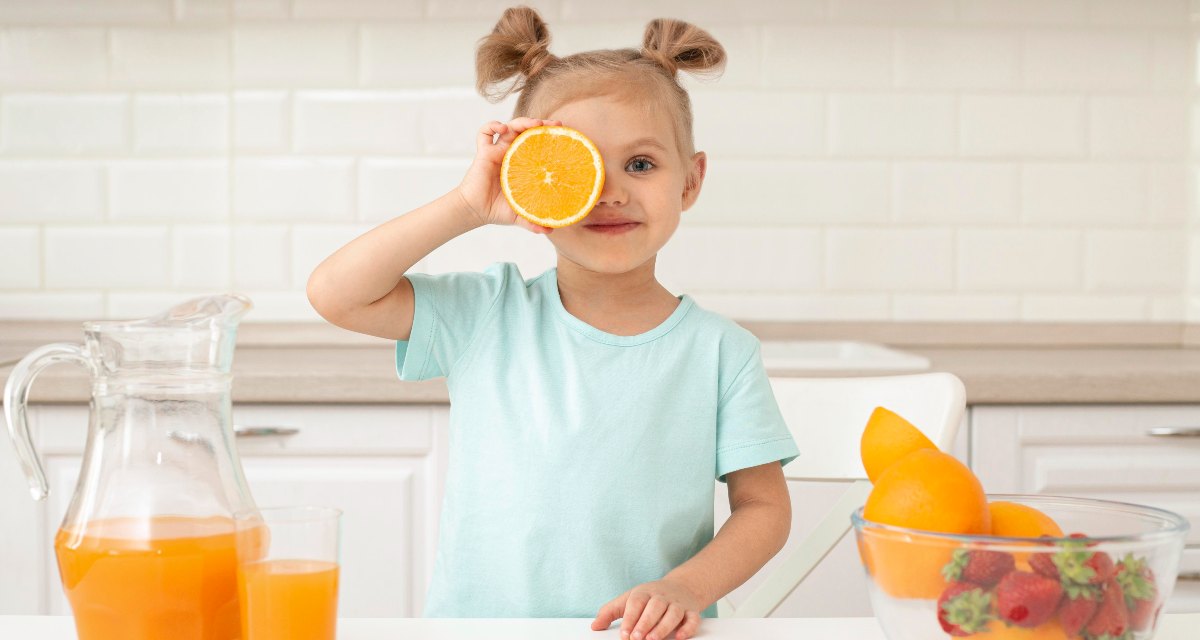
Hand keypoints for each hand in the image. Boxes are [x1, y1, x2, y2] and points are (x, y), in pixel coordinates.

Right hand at [454, 116, 560, 234]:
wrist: (475, 211)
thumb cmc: (497, 210)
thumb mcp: (520, 215)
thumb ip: (534, 221)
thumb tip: (551, 230)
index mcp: (522, 164)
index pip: (537, 144)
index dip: (548, 137)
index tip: (562, 134)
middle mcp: (511, 154)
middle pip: (526, 131)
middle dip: (540, 124)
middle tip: (554, 125)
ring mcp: (498, 151)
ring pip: (510, 126)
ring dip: (522, 121)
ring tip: (533, 123)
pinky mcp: (484, 152)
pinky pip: (485, 132)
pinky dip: (492, 125)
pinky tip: (502, 128)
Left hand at [590, 578, 706, 639]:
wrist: (681, 587)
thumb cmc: (650, 597)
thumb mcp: (629, 599)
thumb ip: (611, 612)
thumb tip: (595, 626)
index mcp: (644, 592)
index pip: (636, 602)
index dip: (630, 618)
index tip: (624, 634)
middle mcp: (662, 597)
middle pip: (655, 607)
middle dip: (645, 623)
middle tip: (636, 638)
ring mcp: (677, 604)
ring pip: (672, 613)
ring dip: (663, 626)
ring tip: (653, 639)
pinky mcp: (691, 612)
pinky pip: (692, 619)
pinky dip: (688, 627)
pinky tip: (680, 637)